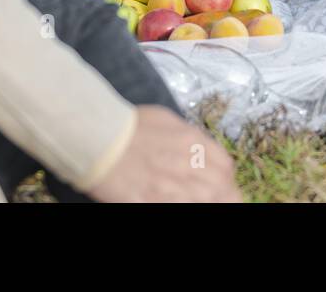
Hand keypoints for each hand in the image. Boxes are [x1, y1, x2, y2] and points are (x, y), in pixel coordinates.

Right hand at [87, 105, 241, 202]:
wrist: (99, 140)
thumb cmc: (127, 126)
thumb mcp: (166, 120)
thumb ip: (187, 135)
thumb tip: (198, 145)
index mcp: (193, 141)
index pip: (225, 165)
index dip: (225, 177)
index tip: (222, 183)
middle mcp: (189, 164)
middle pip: (220, 187)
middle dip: (222, 194)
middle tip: (218, 198)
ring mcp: (173, 186)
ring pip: (207, 200)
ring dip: (207, 200)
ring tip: (201, 200)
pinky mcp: (155, 202)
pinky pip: (181, 206)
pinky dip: (186, 204)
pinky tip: (178, 201)